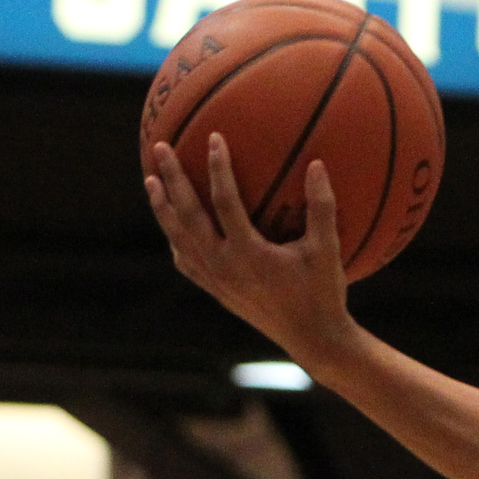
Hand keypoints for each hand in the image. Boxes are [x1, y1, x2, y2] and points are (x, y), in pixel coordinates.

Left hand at [144, 134, 353, 358]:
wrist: (313, 340)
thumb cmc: (324, 294)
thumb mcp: (327, 251)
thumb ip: (322, 207)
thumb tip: (318, 164)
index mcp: (248, 253)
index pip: (225, 201)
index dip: (218, 168)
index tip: (214, 139)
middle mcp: (224, 266)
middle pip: (187, 215)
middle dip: (172, 179)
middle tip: (160, 148)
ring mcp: (216, 280)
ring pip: (178, 238)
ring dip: (162, 208)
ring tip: (150, 181)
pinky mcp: (217, 292)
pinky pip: (186, 262)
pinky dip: (176, 241)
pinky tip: (173, 227)